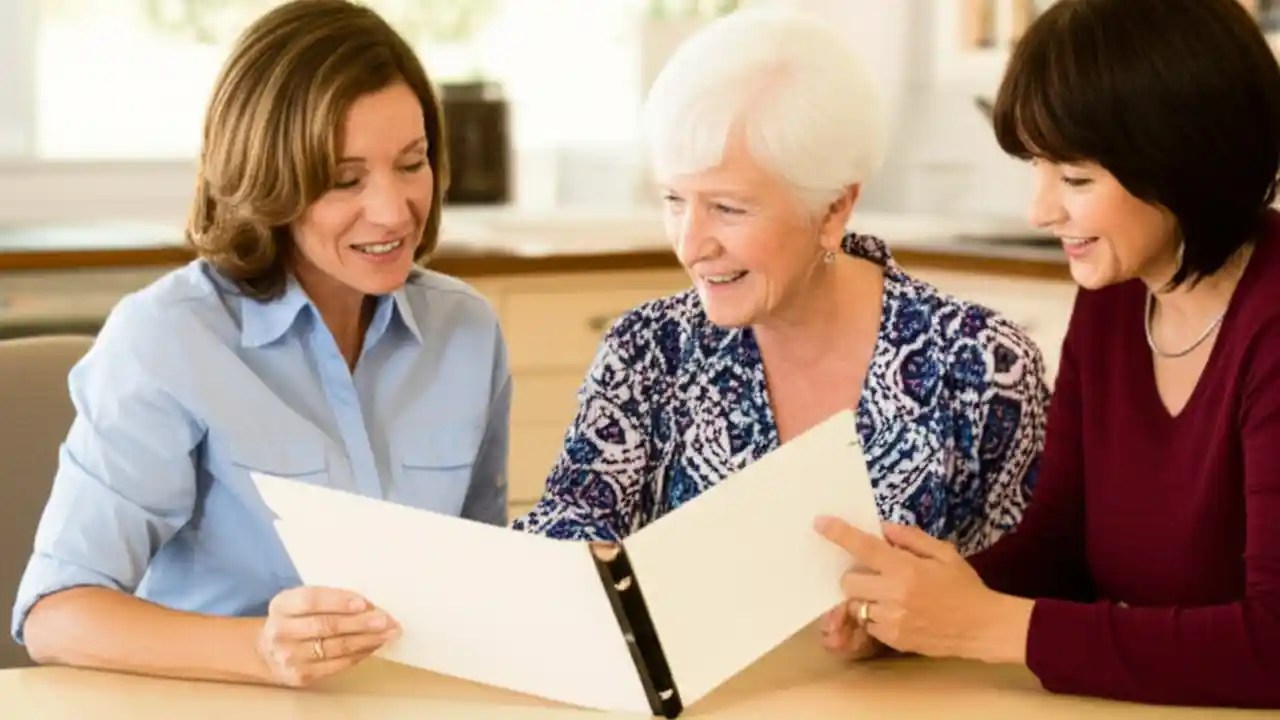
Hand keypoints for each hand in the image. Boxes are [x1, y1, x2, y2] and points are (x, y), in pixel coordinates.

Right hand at [256, 586, 400, 686]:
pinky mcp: (301, 676)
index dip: (338, 601)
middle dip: (360, 622)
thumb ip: (330, 599)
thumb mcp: (302, 602)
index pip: (311, 600)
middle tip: (386, 619)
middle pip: (325, 625)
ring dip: (366, 640)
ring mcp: (289, 657)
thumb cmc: (296, 619)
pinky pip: (336, 664)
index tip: (363, 603)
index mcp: (282, 605)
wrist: (267, 652)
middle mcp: (281, 631)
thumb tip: (370, 606)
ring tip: (388, 633)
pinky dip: (359, 654)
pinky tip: (374, 645)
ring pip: (335, 647)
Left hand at [814, 518, 1032, 663]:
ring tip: (892, 596)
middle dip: (856, 577)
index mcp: (905, 569)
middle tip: (875, 575)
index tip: (820, 523)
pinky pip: (870, 625)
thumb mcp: (944, 553)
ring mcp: (891, 620)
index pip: (863, 547)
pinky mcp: (894, 639)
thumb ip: (911, 538)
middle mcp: (893, 594)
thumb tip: (884, 529)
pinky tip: (900, 613)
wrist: (983, 627)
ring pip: (857, 606)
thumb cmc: (964, 586)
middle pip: (848, 582)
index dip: (839, 533)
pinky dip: (877, 617)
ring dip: (867, 599)